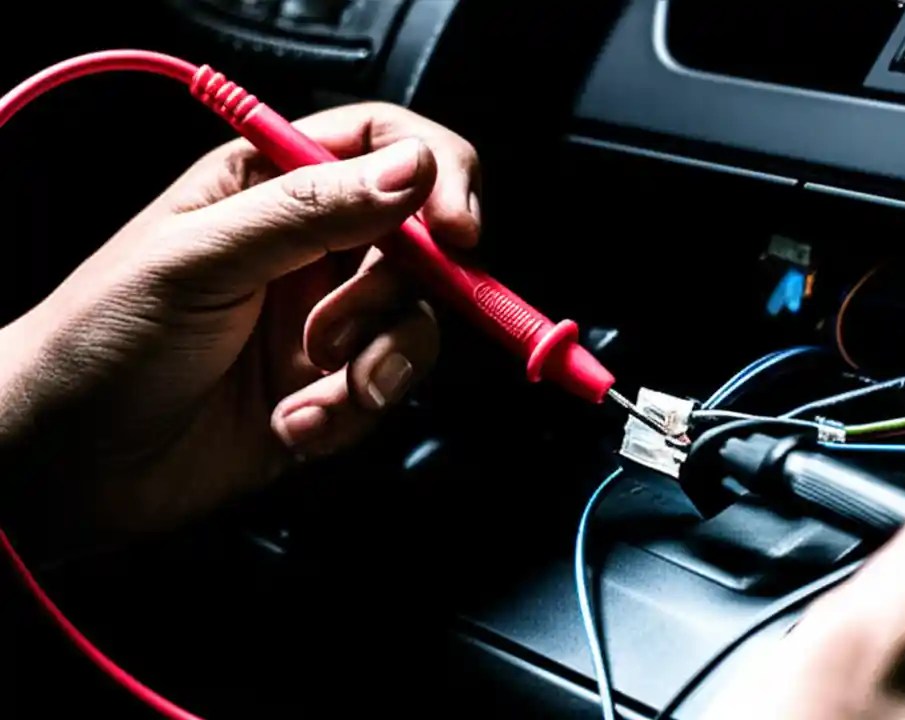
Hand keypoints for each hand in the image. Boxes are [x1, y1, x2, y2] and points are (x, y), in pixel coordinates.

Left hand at [0, 103, 479, 539]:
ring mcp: (326, 323)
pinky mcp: (332, 390)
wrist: (69, 468)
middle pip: (419, 245)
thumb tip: (412, 171)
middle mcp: (308, 249)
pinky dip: (352, 415)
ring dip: (379, 367)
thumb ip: (308, 211)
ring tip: (313, 391)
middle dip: (393, 298)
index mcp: (268, 186)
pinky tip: (293, 427)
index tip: (457, 229)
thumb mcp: (199, 259)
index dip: (435, 175)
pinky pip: (389, 392)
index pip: (382, 146)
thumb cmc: (100, 342)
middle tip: (336, 337)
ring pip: (417, 324)